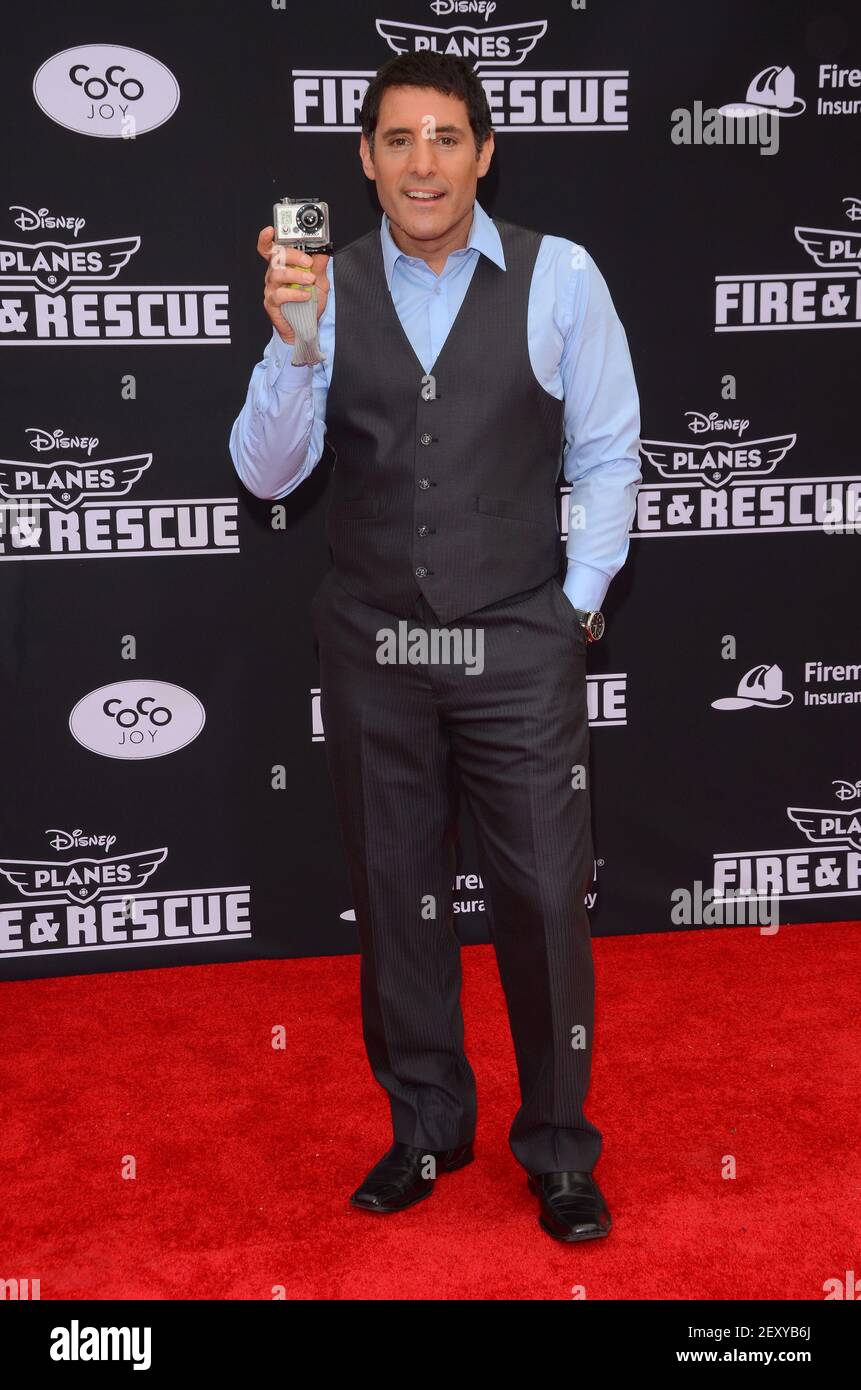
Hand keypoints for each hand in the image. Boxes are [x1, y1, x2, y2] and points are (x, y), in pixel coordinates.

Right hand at [257, 225, 329, 344]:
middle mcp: (274, 273)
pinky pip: (279, 294)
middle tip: (307, 262)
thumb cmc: (309, 303)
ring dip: (296, 275)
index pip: (270, 247)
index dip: (266, 238)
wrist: (306, 327)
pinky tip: (305, 295)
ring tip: (310, 280)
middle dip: (292, 255)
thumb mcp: (319, 282)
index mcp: (283, 264)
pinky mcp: (271, 303)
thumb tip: (323, 249)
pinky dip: (294, 293)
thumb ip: (319, 266)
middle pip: (276, 256)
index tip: (271, 230)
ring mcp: (271, 288)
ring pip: (277, 273)